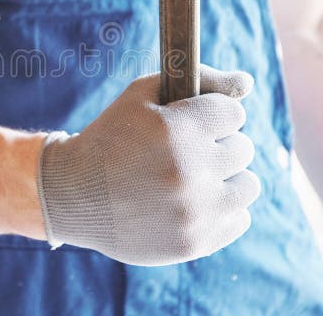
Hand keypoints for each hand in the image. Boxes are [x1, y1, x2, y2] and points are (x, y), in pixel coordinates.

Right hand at [37, 65, 259, 265]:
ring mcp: (193, 213)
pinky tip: (191, 202)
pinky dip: (220, 209)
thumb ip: (199, 78)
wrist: (74, 195)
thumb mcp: (143, 94)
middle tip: (186, 151)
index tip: (193, 122)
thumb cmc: (112, 136)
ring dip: (225, 178)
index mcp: (177, 130)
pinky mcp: (194, 243)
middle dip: (217, 145)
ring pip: (248, 185)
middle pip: (243, 148)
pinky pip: (239, 218)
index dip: (211, 114)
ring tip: (194, 177)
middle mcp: (189, 172)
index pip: (234, 113)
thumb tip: (248, 82)